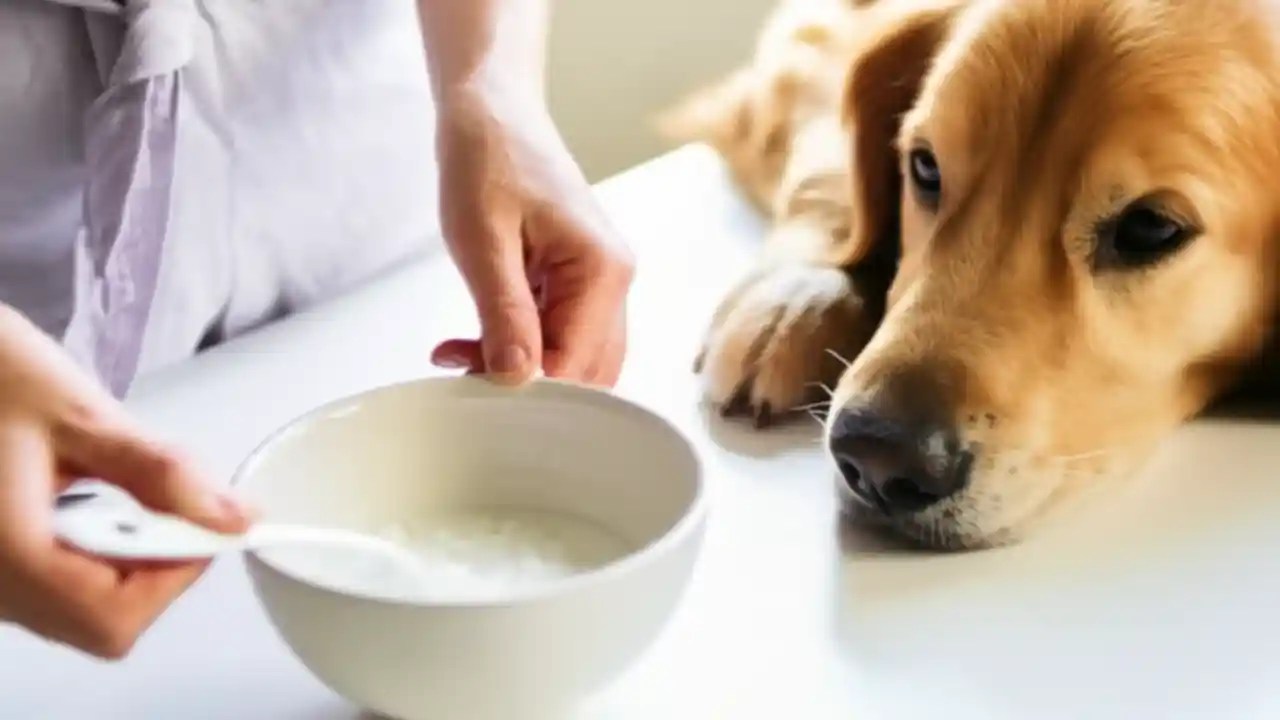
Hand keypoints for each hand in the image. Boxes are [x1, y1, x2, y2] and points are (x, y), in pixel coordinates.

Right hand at [0, 308, 249, 657]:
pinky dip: (96, 557)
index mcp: (6, 555)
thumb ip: (159, 471)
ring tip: (122, 495)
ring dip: (127, 562)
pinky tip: (96, 509)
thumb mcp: (80, 415)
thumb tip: (234, 518)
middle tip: (171, 506)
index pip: (112, 617)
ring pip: (81, 612)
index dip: (173, 576)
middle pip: (101, 624)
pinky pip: (58, 590)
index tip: (204, 526)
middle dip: (156, 569)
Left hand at [429, 89, 633, 386]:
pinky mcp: (577, 282)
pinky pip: (557, 334)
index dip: (528, 387)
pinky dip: (518, 345)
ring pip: (571, 358)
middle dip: (526, 383)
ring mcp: (600, 282)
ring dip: (519, 367)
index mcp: (603, 270)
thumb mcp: (483, 242)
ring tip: (458, 352)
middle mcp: (614, 280)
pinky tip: (472, 340)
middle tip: (460, 368)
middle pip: (586, 371)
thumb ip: (504, 313)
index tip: (470, 383)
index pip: (576, 363)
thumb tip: (519, 378)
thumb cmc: (488, 160)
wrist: (492, 111)